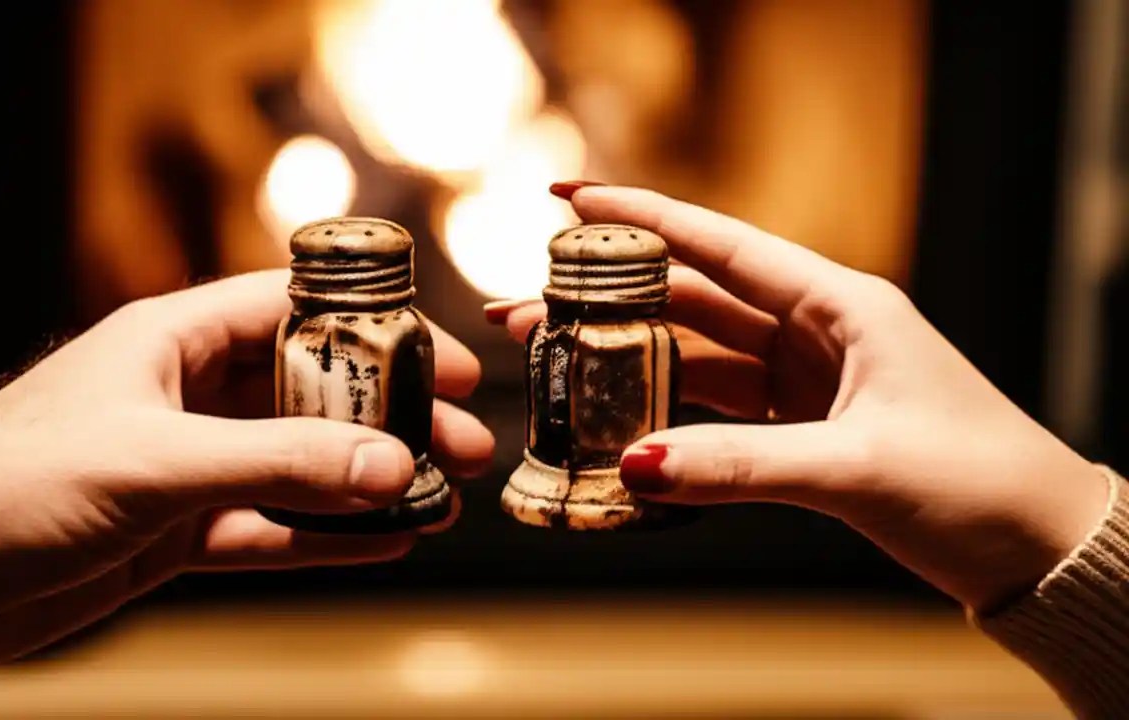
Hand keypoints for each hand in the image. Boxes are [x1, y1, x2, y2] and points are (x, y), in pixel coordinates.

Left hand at [0, 270, 493, 666]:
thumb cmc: (9, 482)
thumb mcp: (159, 461)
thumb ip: (280, 463)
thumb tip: (390, 466)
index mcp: (173, 339)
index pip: (297, 312)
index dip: (378, 331)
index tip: (446, 359)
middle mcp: (187, 395)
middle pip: (314, 393)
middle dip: (390, 417)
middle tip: (463, 441)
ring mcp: (188, 465)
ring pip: (300, 464)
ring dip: (368, 481)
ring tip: (438, 495)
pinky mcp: (178, 529)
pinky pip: (271, 526)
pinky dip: (327, 535)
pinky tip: (383, 541)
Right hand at [493, 185, 1108, 611]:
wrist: (1036, 547)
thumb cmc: (976, 483)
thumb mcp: (855, 466)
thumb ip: (741, 467)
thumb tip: (636, 465)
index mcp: (842, 305)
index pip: (724, 245)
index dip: (643, 217)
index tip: (572, 200)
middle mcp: (818, 332)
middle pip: (692, 301)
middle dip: (608, 299)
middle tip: (527, 306)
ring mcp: (807, 382)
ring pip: (696, 357)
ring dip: (626, 358)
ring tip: (552, 359)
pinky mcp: (804, 430)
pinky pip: (717, 412)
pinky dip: (667, 417)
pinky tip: (618, 421)